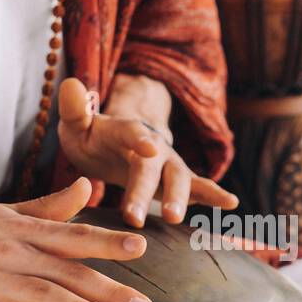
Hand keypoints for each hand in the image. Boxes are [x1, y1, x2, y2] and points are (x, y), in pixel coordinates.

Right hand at [0, 178, 152, 301]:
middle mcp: (11, 253)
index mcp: (23, 232)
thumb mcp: (3, 213)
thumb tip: (86, 187)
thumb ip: (49, 208)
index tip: (142, 248)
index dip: (108, 242)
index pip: (74, 237)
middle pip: (67, 272)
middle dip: (108, 289)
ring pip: (37, 296)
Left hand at [57, 77, 236, 227]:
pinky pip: (198, 188)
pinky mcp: (176, 180)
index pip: (132, 132)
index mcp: (124, 130)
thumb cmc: (92, 137)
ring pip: (177, 179)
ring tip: (174, 219)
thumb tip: (70, 82)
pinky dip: (213, 195)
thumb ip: (74, 109)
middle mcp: (152, 145)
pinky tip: (231, 203)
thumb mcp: (77, 123)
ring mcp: (168, 163)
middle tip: (134, 215)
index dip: (139, 139)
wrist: (116, 142)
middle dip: (144, 190)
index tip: (148, 148)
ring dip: (178, 198)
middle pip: (151, 166)